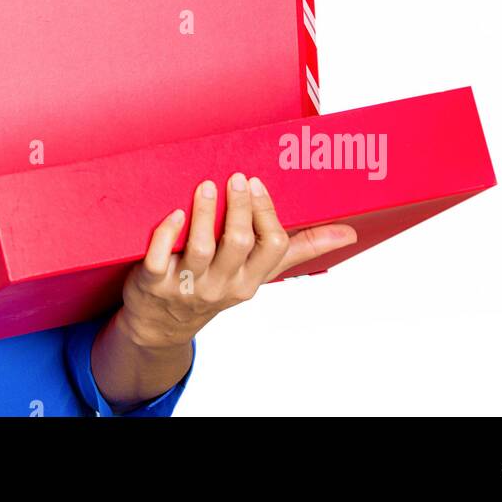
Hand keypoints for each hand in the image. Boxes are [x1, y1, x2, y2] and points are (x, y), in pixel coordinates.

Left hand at [117, 173, 358, 348]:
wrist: (161, 324)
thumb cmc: (215, 287)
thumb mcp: (257, 273)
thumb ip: (297, 250)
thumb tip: (347, 233)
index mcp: (249, 280)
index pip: (272, 247)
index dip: (266, 214)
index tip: (258, 184)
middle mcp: (221, 284)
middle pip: (238, 244)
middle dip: (240, 209)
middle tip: (238, 177)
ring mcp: (187, 284)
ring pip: (201, 248)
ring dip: (205, 214)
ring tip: (207, 185)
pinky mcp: (154, 282)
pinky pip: (159, 258)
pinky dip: (167, 234)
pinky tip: (174, 213)